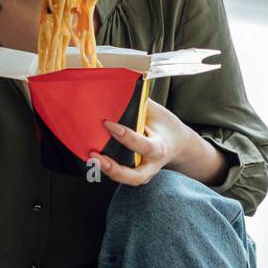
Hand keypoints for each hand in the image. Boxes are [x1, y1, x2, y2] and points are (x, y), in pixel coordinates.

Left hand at [89, 99, 217, 186]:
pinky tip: (92, 159)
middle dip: (115, 169)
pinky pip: (119, 174)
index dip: (126, 137)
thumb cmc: (163, 125)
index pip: (143, 145)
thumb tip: (118, 88)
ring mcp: (142, 172)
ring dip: (106, 172)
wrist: (176, 143)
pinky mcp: (133, 173)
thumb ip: (140, 104)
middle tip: (95, 156)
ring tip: (91, 160)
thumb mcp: (156, 113)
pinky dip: (105, 169)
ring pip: (126, 180)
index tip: (108, 124)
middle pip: (135, 176)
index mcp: (159, 147)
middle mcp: (151, 164)